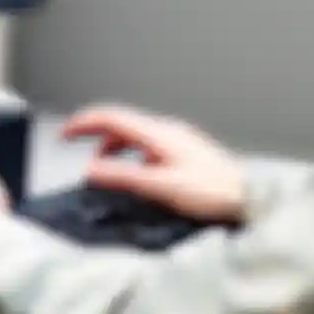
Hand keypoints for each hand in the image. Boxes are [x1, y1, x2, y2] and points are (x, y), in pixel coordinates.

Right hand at [63, 106, 245, 223]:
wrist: (249, 197)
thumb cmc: (214, 191)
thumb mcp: (161, 186)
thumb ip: (124, 176)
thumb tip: (91, 170)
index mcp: (159, 134)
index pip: (112, 117)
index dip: (83, 122)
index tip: (64, 133)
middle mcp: (167, 131)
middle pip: (121, 123)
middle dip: (94, 134)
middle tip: (75, 146)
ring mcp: (177, 139)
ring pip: (134, 135)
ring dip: (113, 147)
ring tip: (104, 170)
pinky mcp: (184, 151)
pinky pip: (148, 145)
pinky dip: (131, 155)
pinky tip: (135, 175)